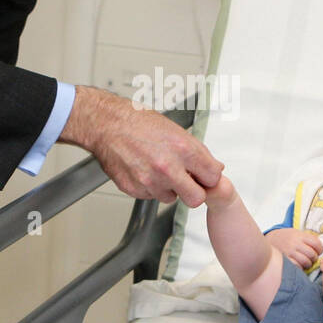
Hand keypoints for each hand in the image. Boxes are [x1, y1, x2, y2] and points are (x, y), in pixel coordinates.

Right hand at [59, 86, 222, 206]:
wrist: (108, 124)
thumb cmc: (139, 122)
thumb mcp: (176, 131)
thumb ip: (198, 152)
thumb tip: (215, 167)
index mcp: (183, 149)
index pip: (213, 177)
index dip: (209, 177)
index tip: (204, 176)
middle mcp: (168, 167)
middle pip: (196, 198)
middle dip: (193, 192)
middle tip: (187, 182)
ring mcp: (150, 180)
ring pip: (171, 199)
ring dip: (168, 188)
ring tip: (158, 169)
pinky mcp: (134, 189)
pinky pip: (150, 196)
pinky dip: (150, 187)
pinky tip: (144, 170)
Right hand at [266, 228, 322, 269]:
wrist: (271, 239)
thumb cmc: (286, 237)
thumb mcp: (297, 233)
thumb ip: (308, 238)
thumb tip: (321, 246)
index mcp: (299, 235)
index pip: (316, 243)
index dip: (319, 249)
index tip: (318, 251)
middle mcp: (294, 243)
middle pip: (312, 254)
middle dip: (314, 258)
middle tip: (312, 258)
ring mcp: (289, 252)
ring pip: (306, 262)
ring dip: (308, 264)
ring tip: (306, 262)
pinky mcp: (285, 260)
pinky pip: (297, 266)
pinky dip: (300, 267)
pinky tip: (298, 265)